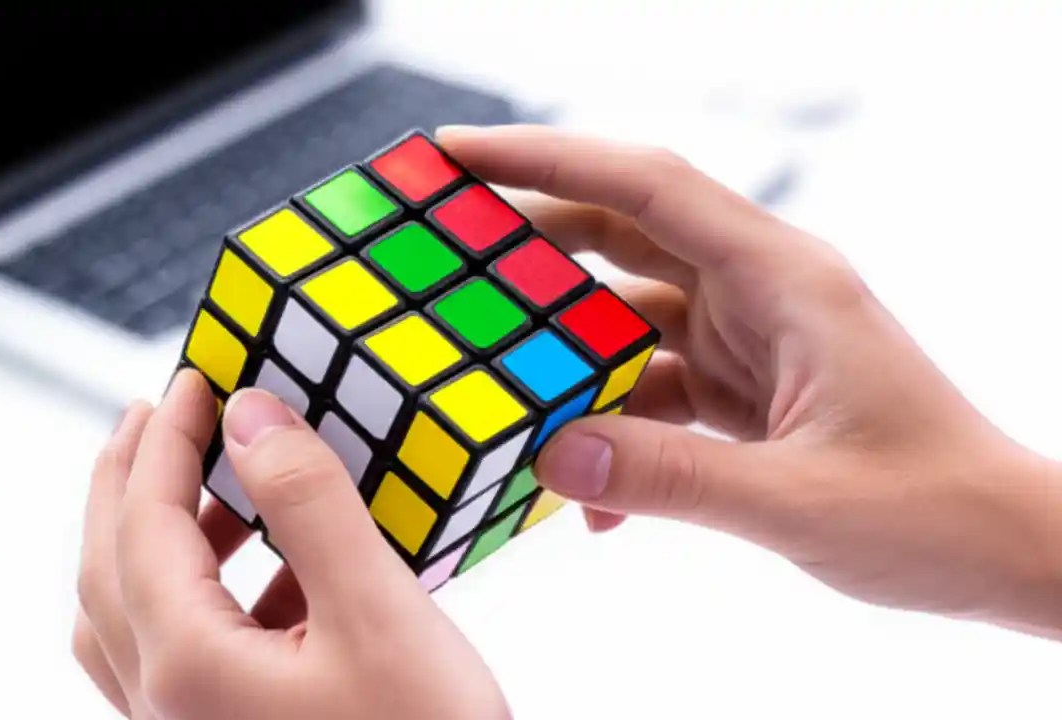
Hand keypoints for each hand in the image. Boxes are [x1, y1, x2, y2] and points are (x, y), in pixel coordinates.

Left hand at [72, 371, 508, 718]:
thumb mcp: (377, 615)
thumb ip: (310, 507)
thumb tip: (251, 416)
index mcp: (188, 667)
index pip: (143, 522)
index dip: (163, 439)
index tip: (191, 379)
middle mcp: (165, 705)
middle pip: (106, 567)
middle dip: (127, 480)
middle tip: (156, 415)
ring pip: (128, 615)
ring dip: (154, 537)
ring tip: (210, 486)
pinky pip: (176, 654)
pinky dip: (201, 594)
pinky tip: (273, 577)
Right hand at [440, 125, 1061, 638]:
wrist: (1002, 550)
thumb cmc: (934, 509)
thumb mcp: (799, 500)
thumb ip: (674, 477)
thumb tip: (551, 456)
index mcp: (782, 280)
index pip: (646, 188)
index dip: (547, 159)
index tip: (459, 156)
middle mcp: (758, 294)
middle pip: (620, 239)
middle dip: (528, 241)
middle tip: (439, 250)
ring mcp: (746, 342)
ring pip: (625, 318)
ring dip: (560, 350)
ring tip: (488, 375)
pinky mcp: (740, 392)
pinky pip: (648, 388)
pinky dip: (606, 427)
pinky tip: (584, 492)